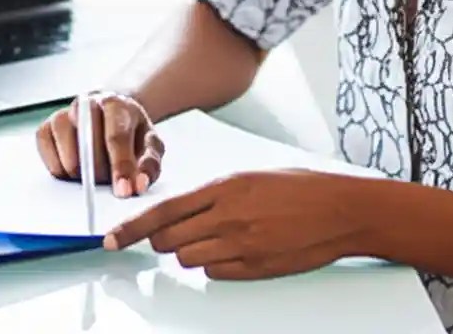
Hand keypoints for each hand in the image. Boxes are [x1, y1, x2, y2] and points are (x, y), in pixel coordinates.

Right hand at [35, 90, 164, 196]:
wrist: (112, 114)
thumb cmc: (132, 133)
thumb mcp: (150, 145)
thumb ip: (149, 165)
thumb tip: (137, 186)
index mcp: (115, 104)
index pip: (116, 137)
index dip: (120, 166)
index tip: (122, 191)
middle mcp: (86, 104)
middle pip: (88, 147)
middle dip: (100, 173)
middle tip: (108, 180)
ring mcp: (62, 115)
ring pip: (67, 155)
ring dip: (81, 174)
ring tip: (93, 174)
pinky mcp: (45, 129)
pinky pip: (48, 158)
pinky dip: (61, 171)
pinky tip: (75, 170)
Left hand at [102, 169, 366, 279]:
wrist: (342, 209)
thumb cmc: (301, 188)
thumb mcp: (251, 177)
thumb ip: (214, 194)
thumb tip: (182, 212)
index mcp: (223, 187)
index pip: (162, 212)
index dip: (131, 228)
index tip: (110, 240)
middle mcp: (227, 216)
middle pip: (168, 241)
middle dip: (164, 241)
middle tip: (178, 235)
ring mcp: (242, 245)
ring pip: (189, 260)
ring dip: (193, 253)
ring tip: (218, 239)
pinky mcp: (256, 268)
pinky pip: (216, 273)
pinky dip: (218, 266)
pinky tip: (238, 251)